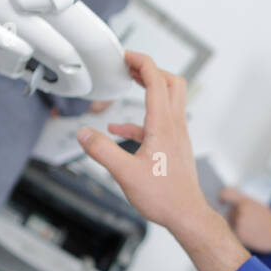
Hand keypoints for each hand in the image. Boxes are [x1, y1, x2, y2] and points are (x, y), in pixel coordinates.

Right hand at [75, 51, 206, 231]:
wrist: (187, 215)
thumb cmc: (164, 197)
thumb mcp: (125, 174)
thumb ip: (102, 151)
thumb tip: (83, 134)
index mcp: (163, 126)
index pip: (157, 81)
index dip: (141, 62)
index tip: (126, 56)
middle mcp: (175, 126)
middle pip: (172, 83)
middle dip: (151, 69)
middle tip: (131, 66)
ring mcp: (177, 136)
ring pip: (170, 100)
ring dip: (150, 89)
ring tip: (128, 85)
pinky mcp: (175, 147)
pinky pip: (159, 123)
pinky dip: (141, 119)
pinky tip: (120, 131)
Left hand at [219, 186, 270, 252]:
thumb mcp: (259, 206)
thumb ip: (245, 204)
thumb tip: (231, 206)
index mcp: (245, 201)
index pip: (226, 194)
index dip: (222, 197)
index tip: (221, 201)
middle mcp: (239, 210)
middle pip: (229, 212)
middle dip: (235, 217)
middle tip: (250, 222)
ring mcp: (237, 223)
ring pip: (231, 224)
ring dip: (237, 226)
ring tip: (253, 229)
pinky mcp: (238, 235)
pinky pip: (234, 233)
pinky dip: (240, 235)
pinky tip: (252, 235)